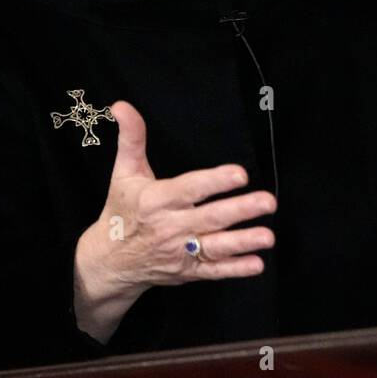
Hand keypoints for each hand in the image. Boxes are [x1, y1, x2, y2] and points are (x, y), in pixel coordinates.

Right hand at [78, 100, 275, 301]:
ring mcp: (179, 252)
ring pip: (215, 247)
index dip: (215, 182)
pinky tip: (257, 264)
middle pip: (210, 218)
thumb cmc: (121, 210)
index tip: (240, 174)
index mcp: (156, 201)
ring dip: (243, 242)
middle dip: (240, 210)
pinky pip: (213, 271)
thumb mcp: (124, 173)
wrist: (108, 261)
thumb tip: (121, 106)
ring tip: (268, 237)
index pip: (190, 189)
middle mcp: (170, 227)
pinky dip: (235, 269)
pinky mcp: (187, 271)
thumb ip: (131, 138)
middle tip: (269, 201)